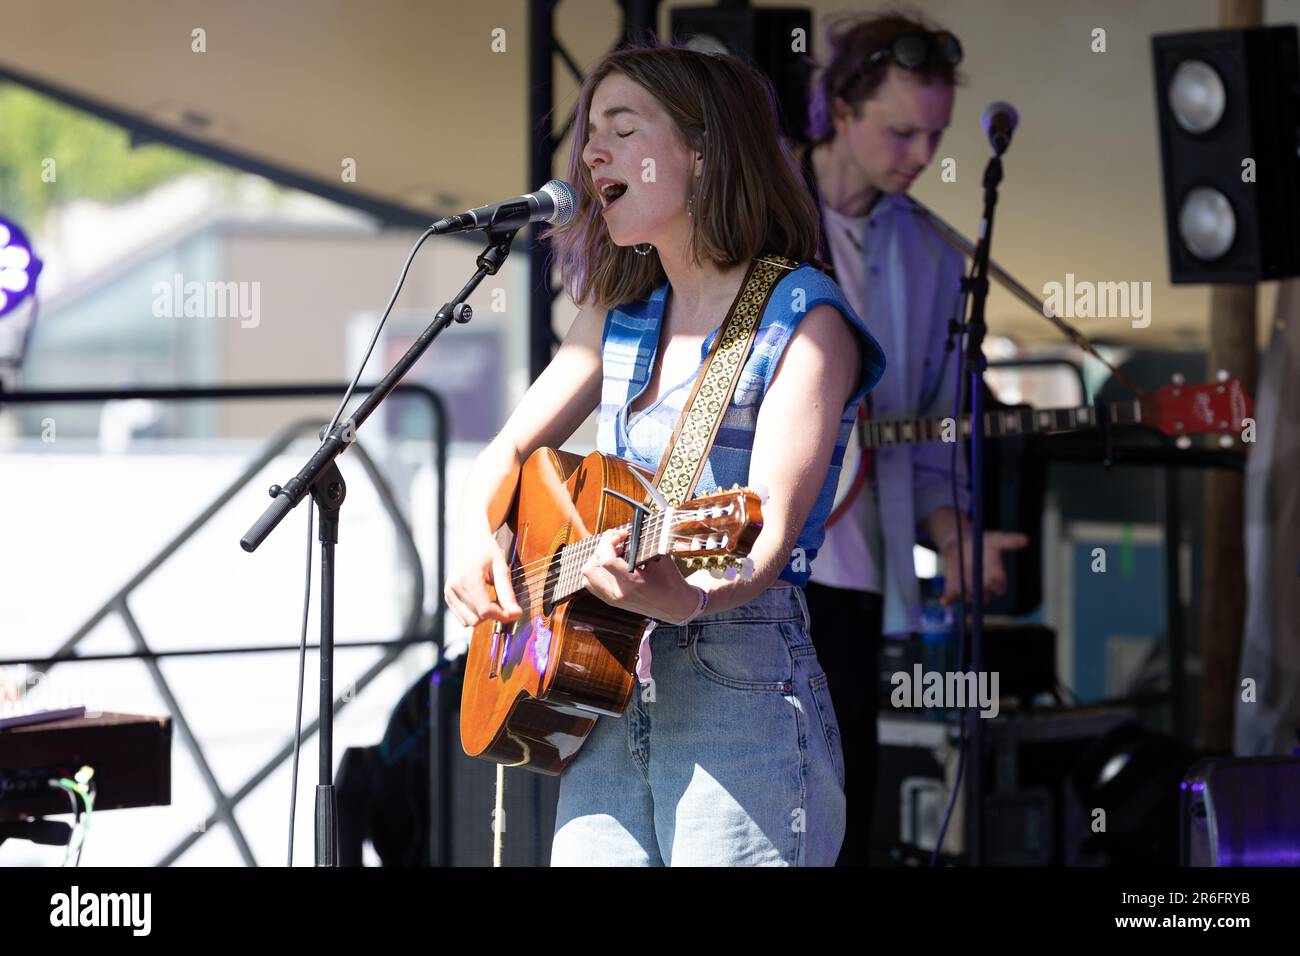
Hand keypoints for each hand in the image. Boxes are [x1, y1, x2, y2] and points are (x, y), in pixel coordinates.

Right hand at [443, 533, 522, 627]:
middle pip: (476, 619)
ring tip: (493, 601)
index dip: (502, 616)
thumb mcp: (501, 568)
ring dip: (483, 617)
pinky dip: (474, 614)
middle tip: (505, 604)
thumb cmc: (487, 549)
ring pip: (468, 621)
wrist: (470, 537)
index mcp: (469, 578)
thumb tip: (515, 613)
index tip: (514, 612)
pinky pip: (462, 616)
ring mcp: (449, 591)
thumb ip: (507, 592)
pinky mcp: (448, 595)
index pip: (485, 610)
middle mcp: (455, 586)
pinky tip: (483, 600)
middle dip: (493, 616)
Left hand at [580, 529, 699, 622]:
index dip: (608, 541)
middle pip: (591, 566)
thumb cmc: (672, 582)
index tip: (620, 535)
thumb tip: (628, 529)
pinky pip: (591, 583)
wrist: (676, 606)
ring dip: (596, 559)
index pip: (605, 560)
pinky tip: (611, 564)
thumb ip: (642, 543)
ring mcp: (612, 598)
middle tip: (618, 542)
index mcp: (632, 583)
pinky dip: (596, 570)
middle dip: (602, 548)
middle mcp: (618, 593)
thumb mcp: (661, 558)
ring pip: (587, 575)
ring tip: (614, 553)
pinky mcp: (611, 600)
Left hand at [940, 529, 1029, 605]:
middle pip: (986, 595)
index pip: (1000, 586)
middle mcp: (984, 586)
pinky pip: (952, 598)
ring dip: (967, 596)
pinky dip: (948, 600)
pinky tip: (944, 601)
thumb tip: (1025, 539)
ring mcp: (969, 589)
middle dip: (983, 594)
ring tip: (964, 593)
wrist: (960, 543)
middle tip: (979, 590)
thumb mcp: (994, 539)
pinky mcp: (954, 589)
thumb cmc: (981, 543)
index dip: (999, 585)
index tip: (996, 582)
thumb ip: (1008, 541)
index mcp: (996, 576)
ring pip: (969, 597)